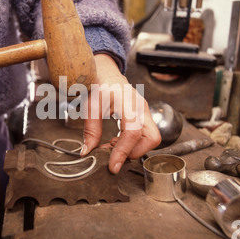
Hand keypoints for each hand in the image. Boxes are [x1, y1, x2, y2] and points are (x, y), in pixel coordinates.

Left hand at [81, 54, 160, 173]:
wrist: (106, 72)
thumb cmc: (98, 84)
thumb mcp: (90, 106)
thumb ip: (90, 130)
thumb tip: (87, 152)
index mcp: (128, 102)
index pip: (133, 132)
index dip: (124, 152)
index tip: (113, 166)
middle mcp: (141, 107)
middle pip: (151, 138)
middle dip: (134, 151)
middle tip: (113, 154)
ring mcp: (145, 111)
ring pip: (151, 139)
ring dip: (133, 149)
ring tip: (112, 146)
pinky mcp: (144, 116)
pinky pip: (145, 135)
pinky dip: (132, 144)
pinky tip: (116, 141)